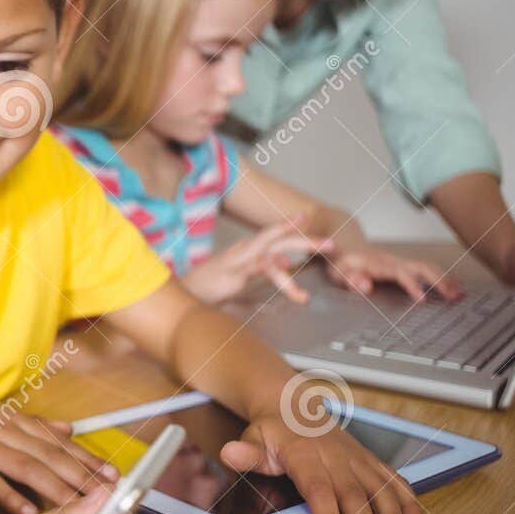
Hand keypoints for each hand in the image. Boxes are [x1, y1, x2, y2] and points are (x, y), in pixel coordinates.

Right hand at [0, 392, 118, 513]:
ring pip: (27, 466)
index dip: (86, 459)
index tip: (112, 477)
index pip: (57, 442)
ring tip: (81, 509)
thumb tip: (69, 429)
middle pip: (49, 455)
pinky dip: (8, 496)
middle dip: (81, 476)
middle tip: (108, 498)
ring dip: (56, 488)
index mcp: (11, 420)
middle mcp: (1, 430)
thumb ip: (31, 424)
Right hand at [180, 219, 333, 304]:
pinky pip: (254, 266)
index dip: (293, 228)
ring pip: (272, 248)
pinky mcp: (231, 273)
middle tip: (333, 244)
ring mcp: (238, 260)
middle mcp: (244, 250)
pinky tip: (281, 265)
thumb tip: (285, 265)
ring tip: (320, 251)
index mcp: (247, 251)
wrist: (181, 293)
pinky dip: (269, 264)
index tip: (309, 220)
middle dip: (307, 241)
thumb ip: (262, 269)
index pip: (275, 237)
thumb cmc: (207, 287)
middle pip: (280, 240)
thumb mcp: (240, 277)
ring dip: (298, 249)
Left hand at [220, 413, 423, 513]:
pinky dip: (408, 503)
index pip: (319, 490)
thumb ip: (245, 452)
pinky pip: (394, 481)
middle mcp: (337, 457)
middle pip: (354, 496)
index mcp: (306, 455)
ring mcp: (357, 459)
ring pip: (380, 490)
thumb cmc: (272, 431)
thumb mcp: (253, 439)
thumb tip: (229, 453)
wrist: (294, 406)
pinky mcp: (371, 462)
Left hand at [322, 246, 463, 301]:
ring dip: (445, 279)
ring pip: (427, 266)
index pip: (399, 273)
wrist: (342, 241)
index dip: (412, 285)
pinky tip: (454, 287)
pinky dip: (443, 277)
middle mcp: (392, 260)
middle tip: (454, 297)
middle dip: (439, 281)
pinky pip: (426, 268)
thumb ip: (350, 280)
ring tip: (461, 294)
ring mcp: (399, 260)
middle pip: (421, 267)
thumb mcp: (338, 273)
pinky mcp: (404, 263)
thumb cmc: (339, 262)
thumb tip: (366, 286)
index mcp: (377, 263)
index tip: (423, 299)